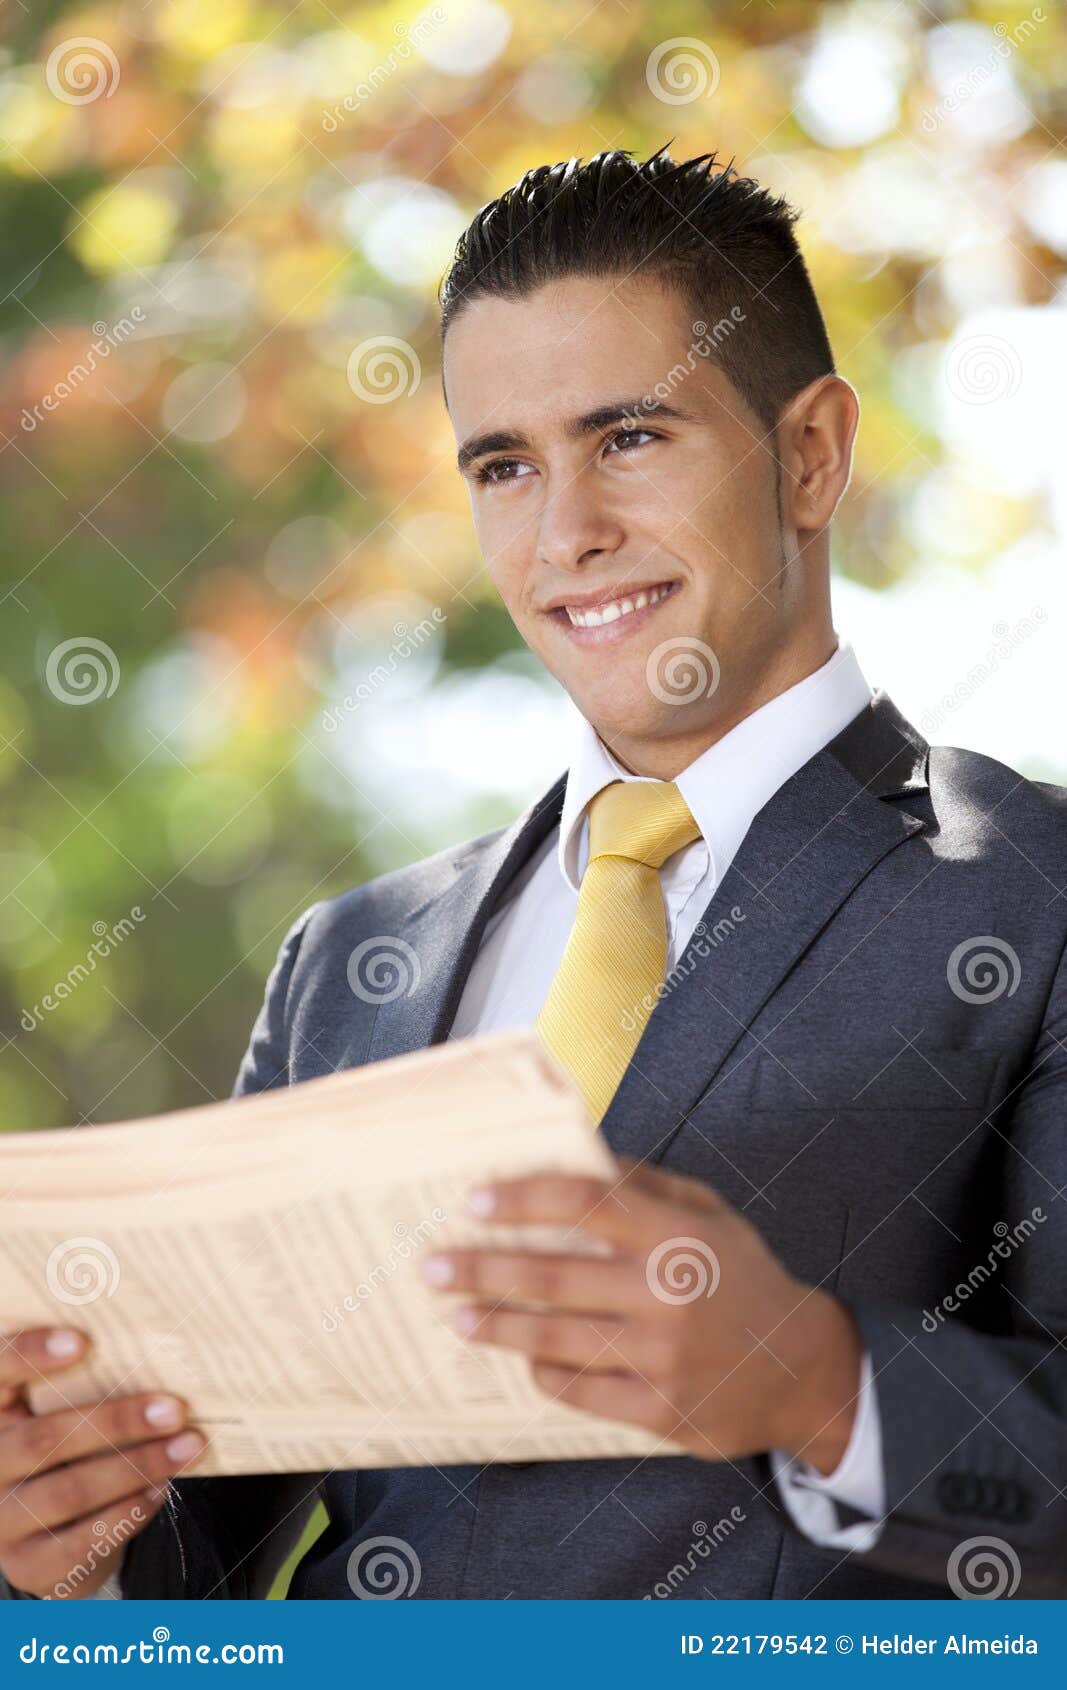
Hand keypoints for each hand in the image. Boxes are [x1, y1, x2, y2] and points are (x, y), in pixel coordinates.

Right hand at [0, 1327, 204, 1598]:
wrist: (54, 1538)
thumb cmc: (70, 1451)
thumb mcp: (61, 1413)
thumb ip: (83, 1384)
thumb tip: (154, 1345)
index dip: (30, 1353)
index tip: (83, 1340)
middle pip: (44, 1439)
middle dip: (117, 1421)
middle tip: (175, 1408)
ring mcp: (2, 1519)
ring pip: (69, 1491)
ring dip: (138, 1466)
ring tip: (188, 1446)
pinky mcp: (26, 1564)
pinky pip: (80, 1542)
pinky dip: (128, 1513)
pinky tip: (161, 1490)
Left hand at [422, 1158, 861, 1470]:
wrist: (802, 1367)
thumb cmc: (741, 1276)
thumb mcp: (709, 1213)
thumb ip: (644, 1184)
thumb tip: (573, 1155)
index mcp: (678, 1234)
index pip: (587, 1203)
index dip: (525, 1198)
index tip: (474, 1201)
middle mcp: (667, 1294)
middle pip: (554, 1276)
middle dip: (483, 1268)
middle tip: (433, 1265)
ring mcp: (662, 1357)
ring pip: (556, 1338)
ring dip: (497, 1324)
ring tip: (456, 1314)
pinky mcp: (660, 1411)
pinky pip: (580, 1391)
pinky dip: (543, 1372)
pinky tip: (521, 1358)